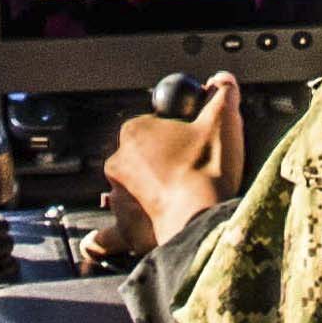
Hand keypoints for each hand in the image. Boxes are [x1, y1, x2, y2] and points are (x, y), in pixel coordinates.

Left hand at [105, 72, 244, 250]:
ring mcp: (118, 195)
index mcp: (135, 131)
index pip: (152, 125)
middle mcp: (118, 161)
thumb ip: (222, 94)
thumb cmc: (207, 171)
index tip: (192, 143)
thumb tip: (222, 81)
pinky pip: (109, 232)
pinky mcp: (123, 226)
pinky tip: (98, 241)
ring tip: (176, 202)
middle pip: (140, 158)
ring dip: (145, 194)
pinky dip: (106, 237)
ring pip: (130, 190)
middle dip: (160, 164)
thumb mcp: (222, 122)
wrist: (201, 221)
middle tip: (190, 172)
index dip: (175, 133)